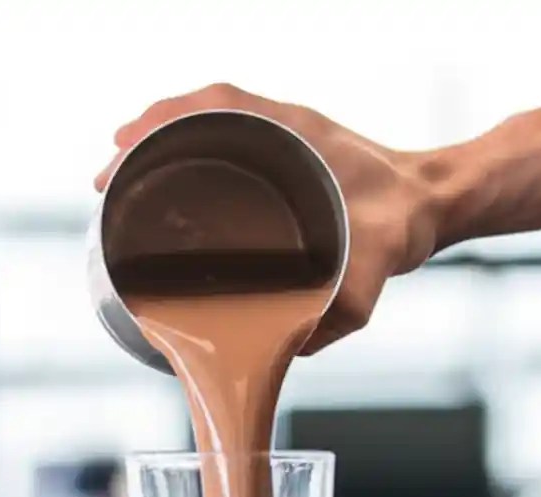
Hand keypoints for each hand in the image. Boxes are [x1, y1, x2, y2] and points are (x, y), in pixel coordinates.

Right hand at [95, 83, 439, 354]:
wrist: (435, 201)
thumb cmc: (408, 216)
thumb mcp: (382, 256)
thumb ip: (351, 303)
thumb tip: (294, 348)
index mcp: (296, 133)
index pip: (214, 105)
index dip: (162, 121)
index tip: (123, 148)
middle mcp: (281, 128)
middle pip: (193, 114)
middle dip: (143, 139)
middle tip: (105, 181)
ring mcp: (278, 140)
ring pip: (202, 127)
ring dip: (157, 147)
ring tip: (118, 183)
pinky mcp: (279, 159)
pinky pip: (220, 145)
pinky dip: (184, 157)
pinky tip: (163, 191)